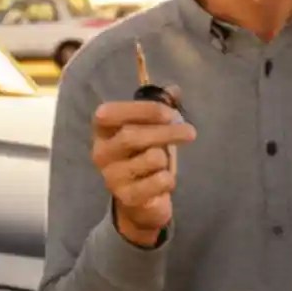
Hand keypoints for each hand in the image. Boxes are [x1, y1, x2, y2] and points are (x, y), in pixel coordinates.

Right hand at [91, 91, 195, 246]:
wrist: (139, 201)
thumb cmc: (142, 156)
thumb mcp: (148, 129)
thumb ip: (160, 107)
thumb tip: (174, 89)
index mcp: (102, 131)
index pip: (110, 113)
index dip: (141, 110)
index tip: (170, 113)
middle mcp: (100, 153)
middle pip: (132, 136)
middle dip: (166, 131)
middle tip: (190, 132)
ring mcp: (111, 177)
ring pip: (151, 158)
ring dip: (167, 159)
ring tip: (165, 164)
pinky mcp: (127, 198)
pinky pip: (159, 181)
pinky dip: (169, 179)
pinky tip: (164, 180)